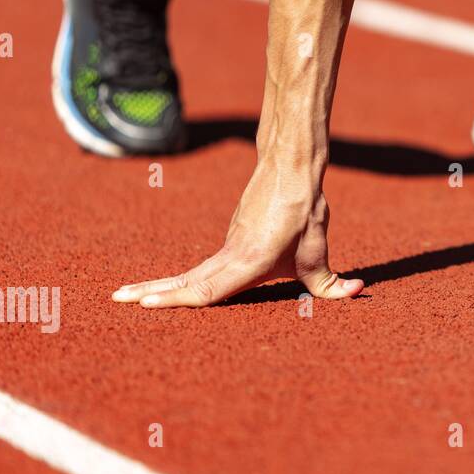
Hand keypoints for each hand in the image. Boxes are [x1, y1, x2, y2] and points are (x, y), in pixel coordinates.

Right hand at [112, 158, 363, 307]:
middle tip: (116, 299)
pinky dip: (179, 279)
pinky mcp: (229, 240)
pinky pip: (202, 266)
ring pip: (189, 272)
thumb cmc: (305, 214)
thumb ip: (333, 283)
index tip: (145, 302)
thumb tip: (357, 294)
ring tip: (124, 295)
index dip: (176, 298)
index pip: (207, 287)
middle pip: (185, 280)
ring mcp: (226, 246)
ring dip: (158, 284)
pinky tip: (164, 288)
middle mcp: (230, 255)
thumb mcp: (320, 254)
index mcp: (248, 262)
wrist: (291, 170)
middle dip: (151, 291)